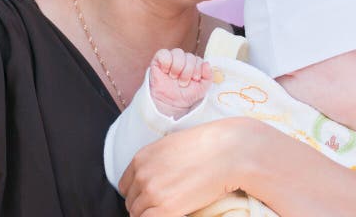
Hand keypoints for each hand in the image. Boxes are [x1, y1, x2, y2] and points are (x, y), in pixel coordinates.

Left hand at [119, 117, 250, 216]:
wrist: (229, 152)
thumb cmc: (209, 145)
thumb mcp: (174, 145)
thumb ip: (157, 161)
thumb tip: (157, 177)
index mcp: (142, 157)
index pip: (125, 186)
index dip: (138, 193)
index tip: (150, 196)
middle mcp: (143, 175)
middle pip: (132, 202)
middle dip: (145, 204)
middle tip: (165, 203)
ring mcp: (152, 192)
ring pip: (139, 214)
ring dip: (152, 213)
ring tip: (172, 208)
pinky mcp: (166, 208)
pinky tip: (174, 213)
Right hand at [149, 48, 211, 118]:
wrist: (171, 103)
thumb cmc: (186, 94)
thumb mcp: (202, 87)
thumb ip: (208, 75)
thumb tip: (207, 63)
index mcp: (194, 63)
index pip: (198, 59)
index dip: (197, 70)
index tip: (194, 80)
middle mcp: (184, 59)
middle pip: (189, 56)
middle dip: (187, 72)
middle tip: (183, 83)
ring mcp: (171, 58)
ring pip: (178, 52)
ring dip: (177, 67)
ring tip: (174, 77)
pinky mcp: (158, 61)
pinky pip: (163, 53)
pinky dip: (166, 62)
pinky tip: (166, 71)